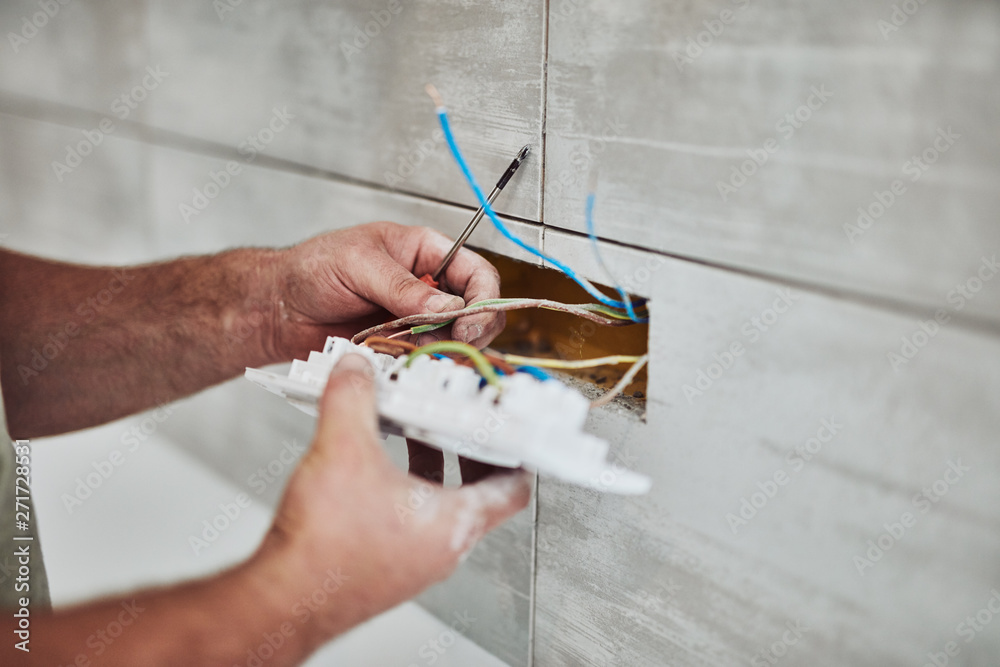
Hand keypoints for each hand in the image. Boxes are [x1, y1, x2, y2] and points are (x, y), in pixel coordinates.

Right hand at [252, 354, 530, 647]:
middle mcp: (442, 549)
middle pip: (479, 493)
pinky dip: (404, 488)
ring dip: (433, 466)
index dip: (520, 451)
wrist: (282, 600)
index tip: (514, 427)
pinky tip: (373, 468)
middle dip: (468, 449)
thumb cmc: (323, 549)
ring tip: (413, 431)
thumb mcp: (343, 448)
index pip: (514, 488)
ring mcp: (414, 562)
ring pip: (441, 507)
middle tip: (459, 419)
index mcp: (453, 525)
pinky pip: (410, 521)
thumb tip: (358, 369)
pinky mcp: (385, 567)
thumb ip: (354, 397)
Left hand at [273, 222, 505, 357]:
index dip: (483, 298)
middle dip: (471, 329)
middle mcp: (429, 286)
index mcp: (425, 252)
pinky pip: (427, 359)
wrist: (279, 309)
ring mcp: (418, 320)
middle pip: (477, 311)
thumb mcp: (358, 264)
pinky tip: (400, 357)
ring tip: (412, 345)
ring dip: (443, 348)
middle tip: (452, 341)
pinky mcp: (403, 347)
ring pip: (456, 340)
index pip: (477, 273)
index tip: (468, 321)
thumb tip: (446, 305)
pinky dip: (421, 363)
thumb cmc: (312, 269)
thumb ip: (402, 286)